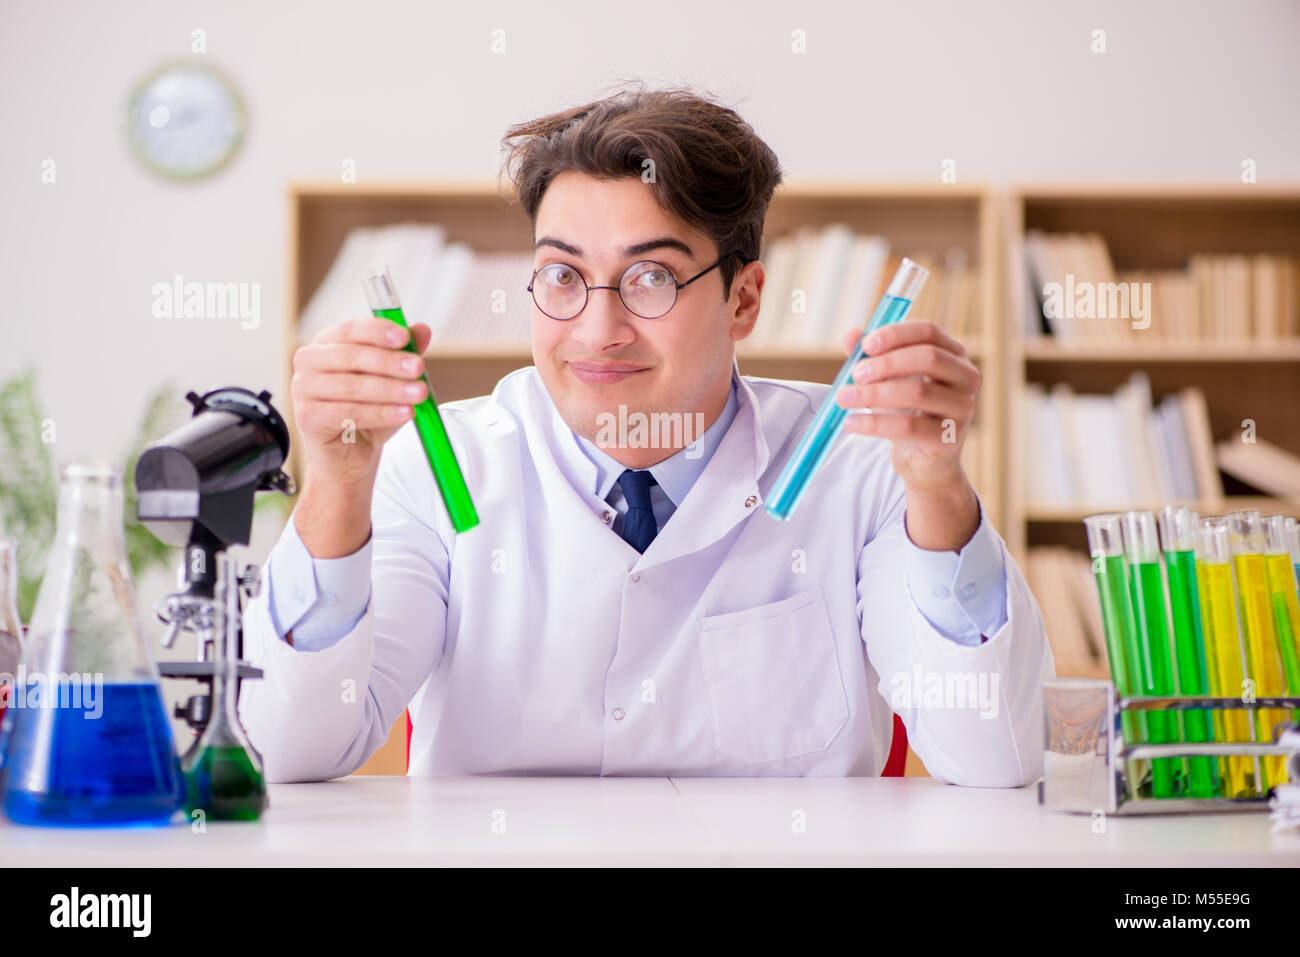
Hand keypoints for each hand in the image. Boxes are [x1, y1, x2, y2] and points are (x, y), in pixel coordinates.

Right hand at [290, 317, 432, 487]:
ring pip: (352, 386)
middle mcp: (309, 361)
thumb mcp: (392, 379)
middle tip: (418, 368)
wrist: (351, 453)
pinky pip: (348, 413)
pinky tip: (405, 413)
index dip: (378, 331)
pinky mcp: (306, 417)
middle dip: (389, 362)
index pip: (351, 329)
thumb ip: (404, 353)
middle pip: (351, 357)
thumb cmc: (368, 411)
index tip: (405, 337)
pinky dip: (381, 413)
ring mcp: (302, 389)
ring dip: (390, 390)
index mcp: (326, 342)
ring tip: (418, 393)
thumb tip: (423, 330)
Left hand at [834, 320, 979, 493]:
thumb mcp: (888, 380)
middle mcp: (965, 378)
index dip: (897, 334)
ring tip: (843, 398)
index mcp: (954, 354)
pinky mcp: (949, 439)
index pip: (929, 332)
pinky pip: (908, 427)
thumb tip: (850, 336)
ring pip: (917, 392)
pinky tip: (850, 423)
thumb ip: (871, 357)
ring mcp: (962, 409)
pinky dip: (874, 424)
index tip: (866, 345)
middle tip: (855, 374)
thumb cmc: (907, 410)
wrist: (922, 460)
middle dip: (887, 364)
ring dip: (874, 394)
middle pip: (929, 358)